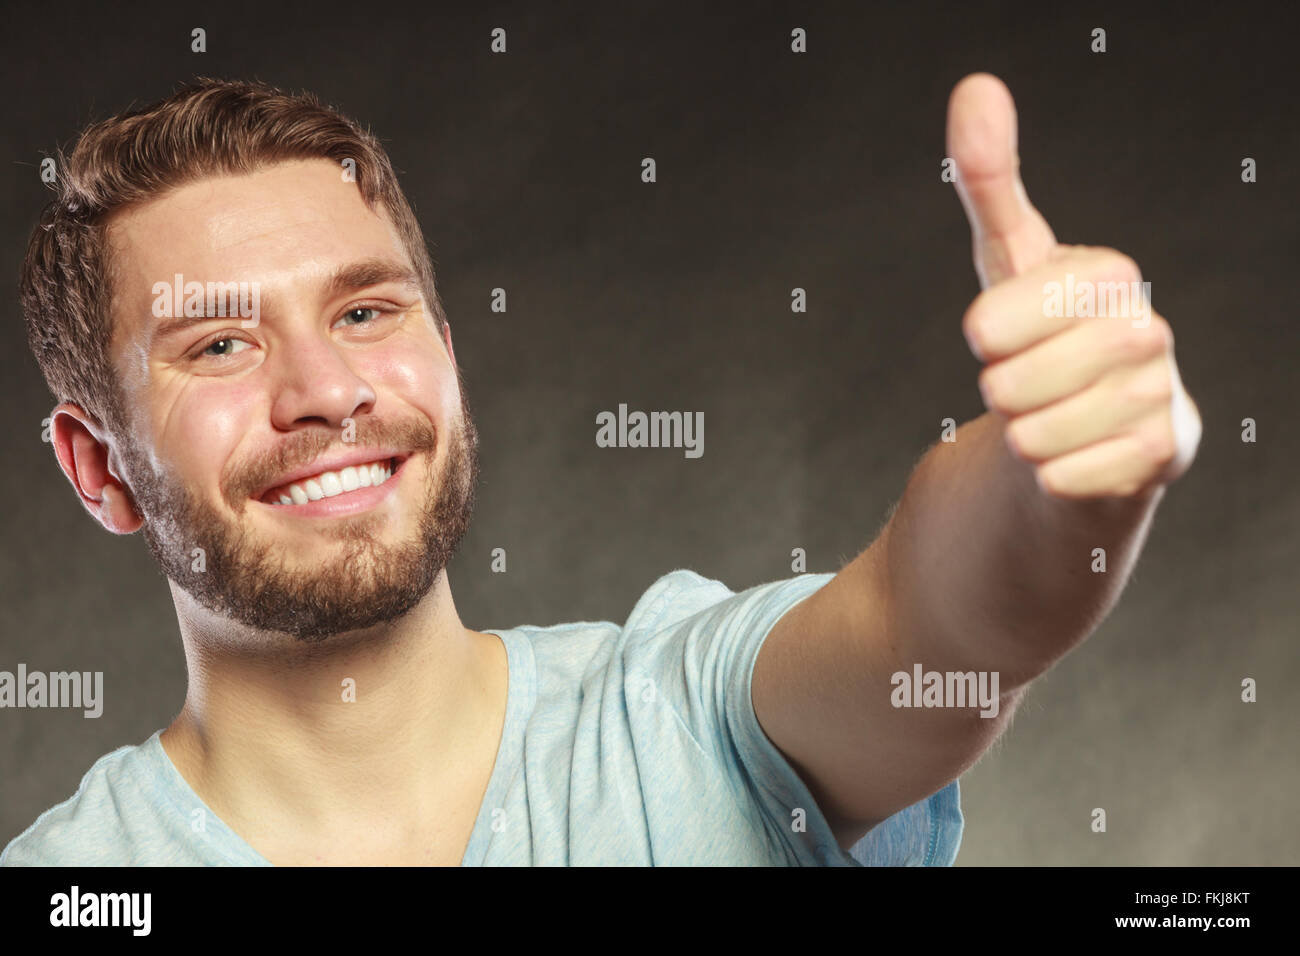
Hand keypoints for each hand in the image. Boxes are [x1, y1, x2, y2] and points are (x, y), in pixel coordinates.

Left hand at [946, 74, 1201, 498]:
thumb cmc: (1042, 334)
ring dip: (1022, 435)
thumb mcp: (1009, 258)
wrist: (1091, 422)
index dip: (984, 338)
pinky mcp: (1161, 458)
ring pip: (1033, 437)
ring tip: (1052, 414)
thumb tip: (975, 86)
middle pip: (1009, 386)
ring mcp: (1159, 395)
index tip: (1000, 334)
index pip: (992, 322)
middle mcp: (1146, 329)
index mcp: (1109, 274)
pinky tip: (1076, 453)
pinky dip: (1050, 475)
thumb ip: (989, 180)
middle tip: (1028, 381)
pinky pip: (1062, 478)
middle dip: (1000, 393)